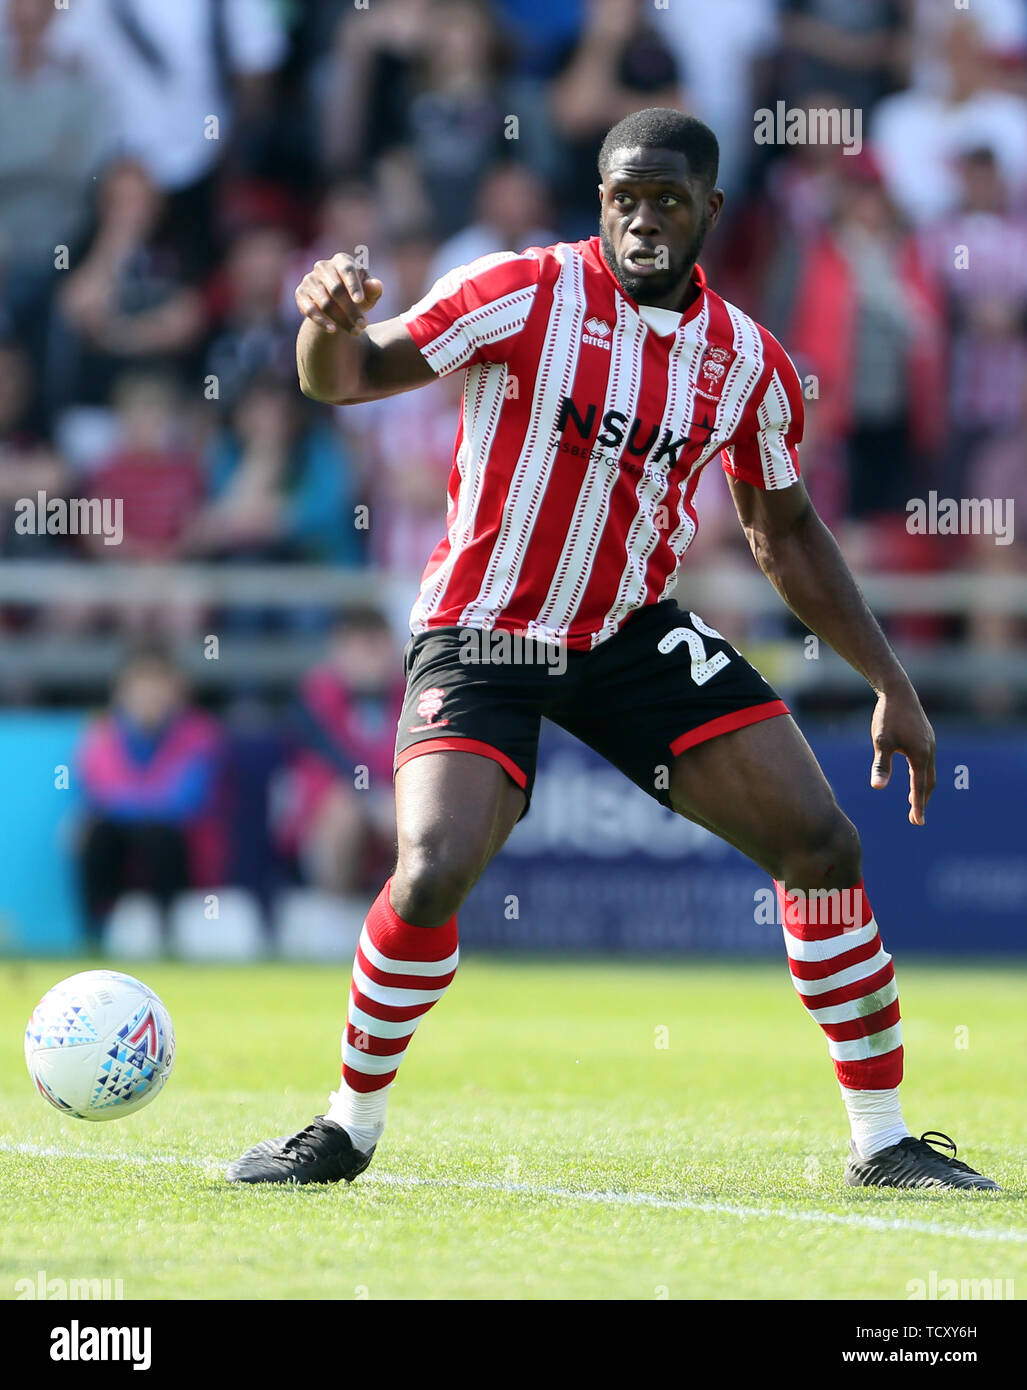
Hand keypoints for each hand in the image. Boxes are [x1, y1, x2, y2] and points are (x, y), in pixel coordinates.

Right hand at [295, 253, 382, 335]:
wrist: (336, 305)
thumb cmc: (357, 295)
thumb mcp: (369, 294)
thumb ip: (374, 289)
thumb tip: (375, 285)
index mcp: (342, 261)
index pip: (347, 270)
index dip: (353, 285)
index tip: (360, 300)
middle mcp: (323, 266)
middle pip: (336, 289)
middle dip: (351, 310)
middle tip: (363, 326)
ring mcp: (310, 279)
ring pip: (325, 302)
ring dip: (340, 319)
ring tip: (355, 331)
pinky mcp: (301, 293)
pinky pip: (309, 309)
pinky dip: (321, 321)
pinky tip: (333, 330)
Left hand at [869, 685, 935, 825]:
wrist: (898, 691)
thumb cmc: (888, 716)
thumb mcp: (881, 742)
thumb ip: (881, 765)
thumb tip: (877, 787)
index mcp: (921, 755)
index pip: (920, 787)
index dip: (919, 806)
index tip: (918, 822)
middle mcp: (930, 751)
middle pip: (928, 782)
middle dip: (922, 800)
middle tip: (915, 818)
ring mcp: (930, 743)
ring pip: (929, 771)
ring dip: (922, 787)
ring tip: (914, 801)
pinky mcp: (926, 737)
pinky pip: (927, 761)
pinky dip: (922, 774)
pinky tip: (913, 774)